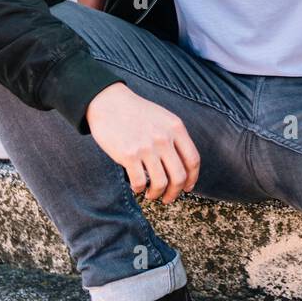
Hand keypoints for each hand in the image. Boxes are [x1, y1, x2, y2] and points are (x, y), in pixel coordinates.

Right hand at [85, 83, 200, 203]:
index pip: (193, 160)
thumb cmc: (136, 112)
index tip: (187, 187)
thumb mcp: (163, 118)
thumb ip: (175, 137)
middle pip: (179, 176)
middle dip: (175, 192)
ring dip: (157, 194)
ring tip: (151, 194)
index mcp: (176, 128)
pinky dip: (139, 189)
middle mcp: (164, 138)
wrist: (109, 102)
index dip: (192, 178)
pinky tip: (136, 187)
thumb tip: (183, 165)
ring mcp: (146, 147)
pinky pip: (139, 181)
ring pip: (161, 183)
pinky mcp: (128, 155)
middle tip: (168, 198)